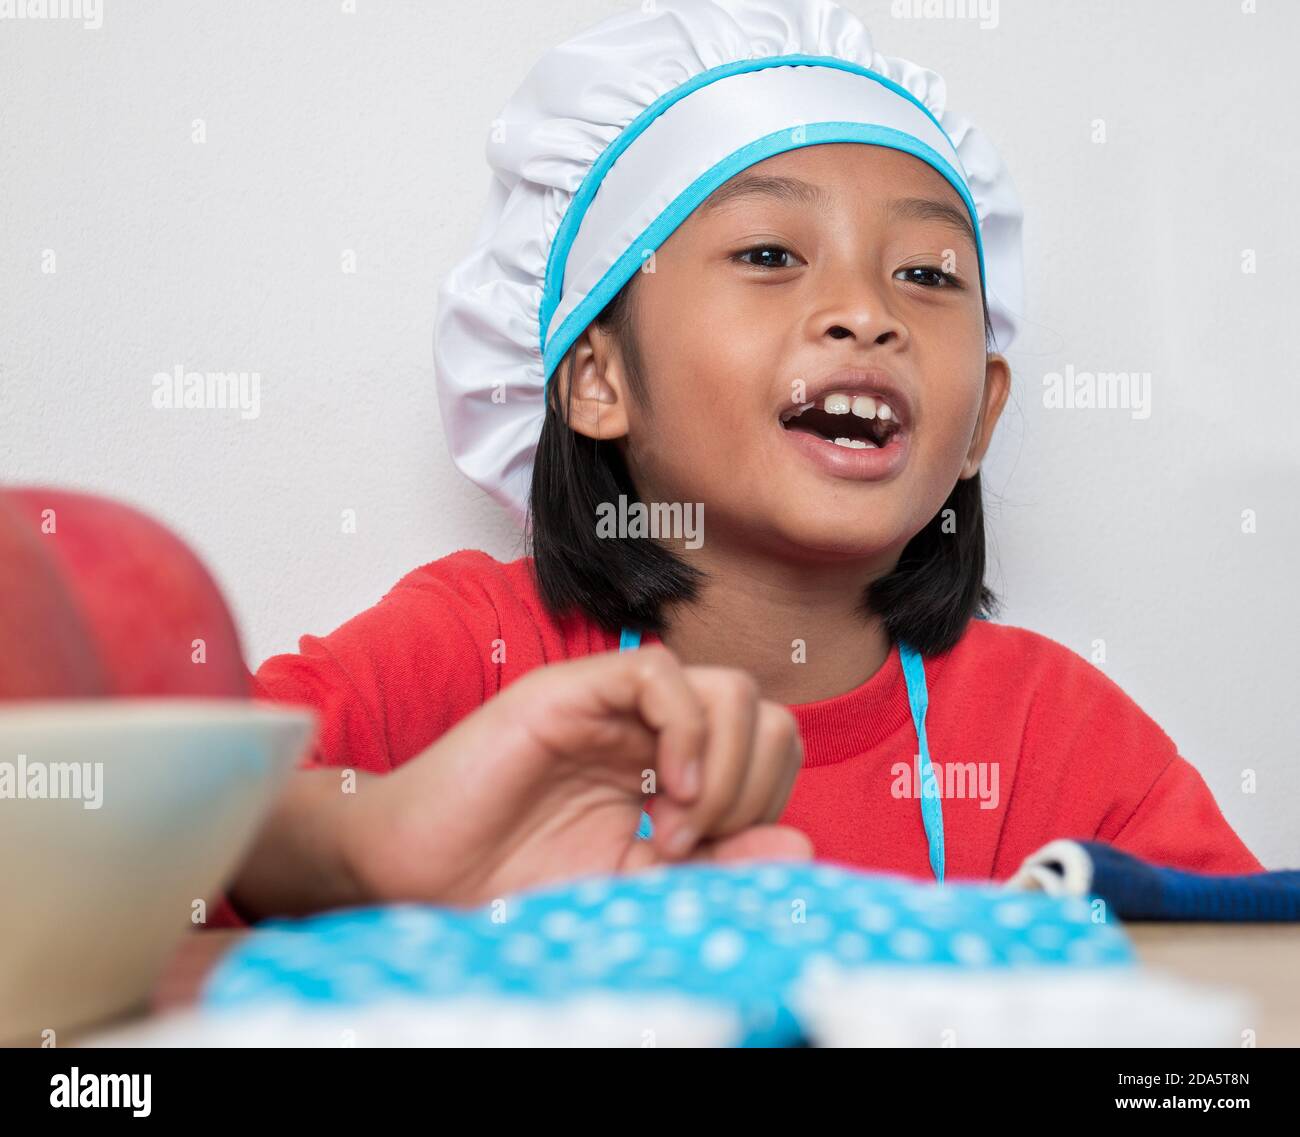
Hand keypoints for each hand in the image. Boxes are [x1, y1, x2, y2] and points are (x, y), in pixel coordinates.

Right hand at [344, 644, 809, 905]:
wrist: (421, 877)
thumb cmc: (515, 881)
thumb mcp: (639, 889)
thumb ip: (719, 867)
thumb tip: (803, 843)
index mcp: (673, 770)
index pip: (769, 750)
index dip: (765, 801)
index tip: (712, 857)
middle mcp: (653, 731)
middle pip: (763, 713)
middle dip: (752, 785)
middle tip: (693, 840)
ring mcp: (615, 707)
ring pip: (729, 688)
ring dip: (725, 764)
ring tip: (676, 822)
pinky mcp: (572, 690)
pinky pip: (661, 672)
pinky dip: (688, 729)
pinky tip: (670, 789)